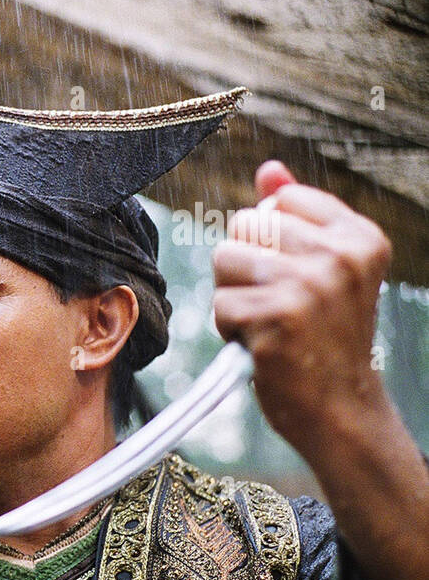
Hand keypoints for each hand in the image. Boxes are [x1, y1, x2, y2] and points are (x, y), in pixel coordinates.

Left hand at [212, 160, 392, 453]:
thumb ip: (297, 216)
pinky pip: (220, 305)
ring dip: (233, 297)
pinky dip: (230, 330)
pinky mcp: (277, 319)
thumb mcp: (326, 269)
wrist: (340, 410)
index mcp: (359, 236)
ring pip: (225, 260)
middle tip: (279, 307)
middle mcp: (340, 255)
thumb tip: (268, 169)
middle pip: (244, 227)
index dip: (268, 242)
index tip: (297, 278)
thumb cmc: (324, 337)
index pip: (277, 203)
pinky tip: (262, 347)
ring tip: (268, 325)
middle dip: (245, 269)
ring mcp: (310, 287)